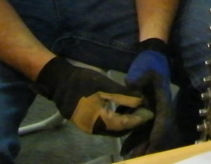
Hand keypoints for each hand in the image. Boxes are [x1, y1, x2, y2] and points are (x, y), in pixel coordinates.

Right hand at [35, 56, 151, 135]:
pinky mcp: (87, 122)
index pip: (123, 124)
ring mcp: (89, 127)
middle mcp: (93, 129)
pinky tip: (125, 109)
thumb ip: (123, 95)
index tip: (150, 112)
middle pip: (119, 130)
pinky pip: (106, 125)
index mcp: (97, 120)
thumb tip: (141, 101)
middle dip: (134, 122)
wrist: (59, 81)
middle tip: (147, 111)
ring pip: (113, 129)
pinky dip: (117, 119)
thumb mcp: (105, 86)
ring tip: (139, 110)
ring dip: (126, 121)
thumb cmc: (83, 81)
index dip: (138, 119)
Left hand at [121, 40, 178, 155]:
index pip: (161, 122)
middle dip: (149, 146)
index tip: (152, 149)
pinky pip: (144, 126)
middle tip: (140, 159)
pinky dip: (137, 136)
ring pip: (150, 131)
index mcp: (162, 99)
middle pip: (157, 131)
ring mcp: (155, 108)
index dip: (157, 136)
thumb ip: (138, 78)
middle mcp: (160, 106)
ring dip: (142, 144)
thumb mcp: (144, 68)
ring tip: (131, 156)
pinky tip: (126, 145)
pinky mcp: (148, 107)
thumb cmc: (150, 61)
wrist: (153, 54)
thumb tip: (130, 85)